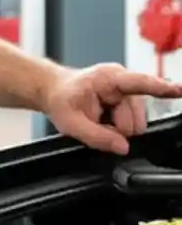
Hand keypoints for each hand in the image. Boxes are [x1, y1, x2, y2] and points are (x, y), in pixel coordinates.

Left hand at [41, 63, 181, 154]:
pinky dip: (117, 128)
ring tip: (96, 120)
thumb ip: (96, 136)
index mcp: (109, 77)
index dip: (161, 88)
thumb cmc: (61, 99)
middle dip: (116, 129)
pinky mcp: (129, 103)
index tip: (179, 90)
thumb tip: (123, 147)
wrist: (54, 91)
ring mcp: (128, 93)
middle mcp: (124, 82)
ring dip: (116, 129)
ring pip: (134, 126)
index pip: (140, 83)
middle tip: (93, 122)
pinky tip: (103, 120)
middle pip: (135, 120)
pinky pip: (131, 125)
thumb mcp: (69, 121)